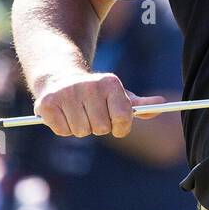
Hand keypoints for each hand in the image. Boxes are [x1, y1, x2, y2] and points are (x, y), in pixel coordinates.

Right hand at [33, 70, 166, 138]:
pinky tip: (63, 113)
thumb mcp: (119, 96)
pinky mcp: (47, 103)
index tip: (117, 124)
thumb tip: (161, 105)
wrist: (60, 77)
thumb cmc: (96, 93)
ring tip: (77, 112)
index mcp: (110, 83)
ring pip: (81, 132)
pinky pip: (63, 131)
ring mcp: (67, 93)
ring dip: (80, 128)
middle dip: (98, 127)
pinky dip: (64, 128)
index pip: (123, 119)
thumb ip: (140, 105)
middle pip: (101, 128)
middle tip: (92, 113)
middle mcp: (89, 85)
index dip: (121, 127)